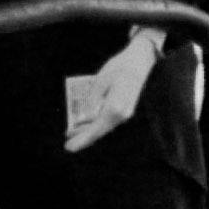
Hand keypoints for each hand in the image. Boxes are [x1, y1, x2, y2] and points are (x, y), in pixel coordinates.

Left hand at [62, 29, 161, 151]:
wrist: (140, 61)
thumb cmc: (119, 68)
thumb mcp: (100, 81)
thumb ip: (91, 101)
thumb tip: (83, 119)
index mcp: (114, 108)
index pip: (95, 129)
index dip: (81, 139)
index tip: (69, 147)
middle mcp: (121, 115)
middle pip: (99, 131)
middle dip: (82, 138)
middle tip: (68, 143)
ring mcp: (125, 114)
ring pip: (103, 127)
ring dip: (88, 130)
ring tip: (72, 132)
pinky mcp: (125, 110)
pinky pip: (107, 121)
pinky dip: (95, 123)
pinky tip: (85, 123)